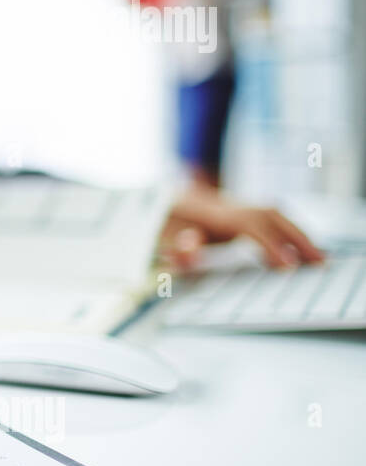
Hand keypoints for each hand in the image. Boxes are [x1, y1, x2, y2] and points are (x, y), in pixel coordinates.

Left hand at [161, 189, 323, 270]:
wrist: (148, 199)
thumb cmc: (153, 223)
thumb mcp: (156, 238)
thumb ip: (173, 246)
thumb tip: (189, 252)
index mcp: (207, 210)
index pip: (250, 225)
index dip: (270, 244)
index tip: (287, 265)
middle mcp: (223, 204)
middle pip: (268, 214)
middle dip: (295, 238)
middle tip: (317, 262)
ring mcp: (230, 204)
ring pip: (272, 212)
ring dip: (296, 233)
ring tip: (317, 257)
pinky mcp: (234, 210)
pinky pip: (268, 215)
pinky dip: (287, 229)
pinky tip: (301, 245)